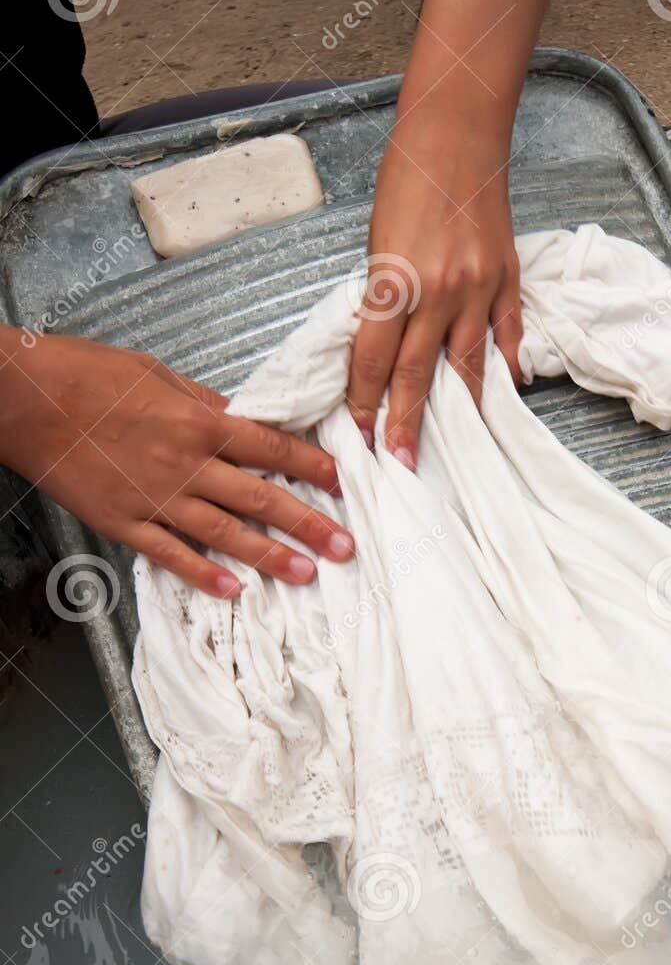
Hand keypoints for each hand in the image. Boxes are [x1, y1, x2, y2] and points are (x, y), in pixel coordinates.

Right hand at [0, 330, 354, 596]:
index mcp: (199, 421)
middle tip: (346, 547)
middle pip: (261, 499)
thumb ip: (205, 403)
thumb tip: (243, 419)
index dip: (312, 466)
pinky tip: (232, 590)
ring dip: (270, 557)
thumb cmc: (87, 374)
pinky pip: (172, 554)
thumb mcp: (158, 374)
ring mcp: (156, 498)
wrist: (25, 399)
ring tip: (306, 575)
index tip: (340, 483)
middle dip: (309, 524)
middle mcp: (186, 464)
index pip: (272, 446)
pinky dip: (203, 574)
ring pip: (226, 534)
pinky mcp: (125, 523)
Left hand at [347, 106, 523, 469]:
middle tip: (402, 463)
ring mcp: (478, 287)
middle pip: (418, 374)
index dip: (365, 402)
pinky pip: (508, 334)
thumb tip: (384, 348)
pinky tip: (507, 393)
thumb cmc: (406, 179)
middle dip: (407, 423)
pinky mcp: (508, 278)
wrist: (457, 132)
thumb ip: (383, 296)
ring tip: (456, 445)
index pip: (373, 359)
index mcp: (394, 279)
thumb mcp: (377, 241)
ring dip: (459, 411)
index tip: (362, 436)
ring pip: (468, 365)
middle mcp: (438, 291)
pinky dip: (507, 365)